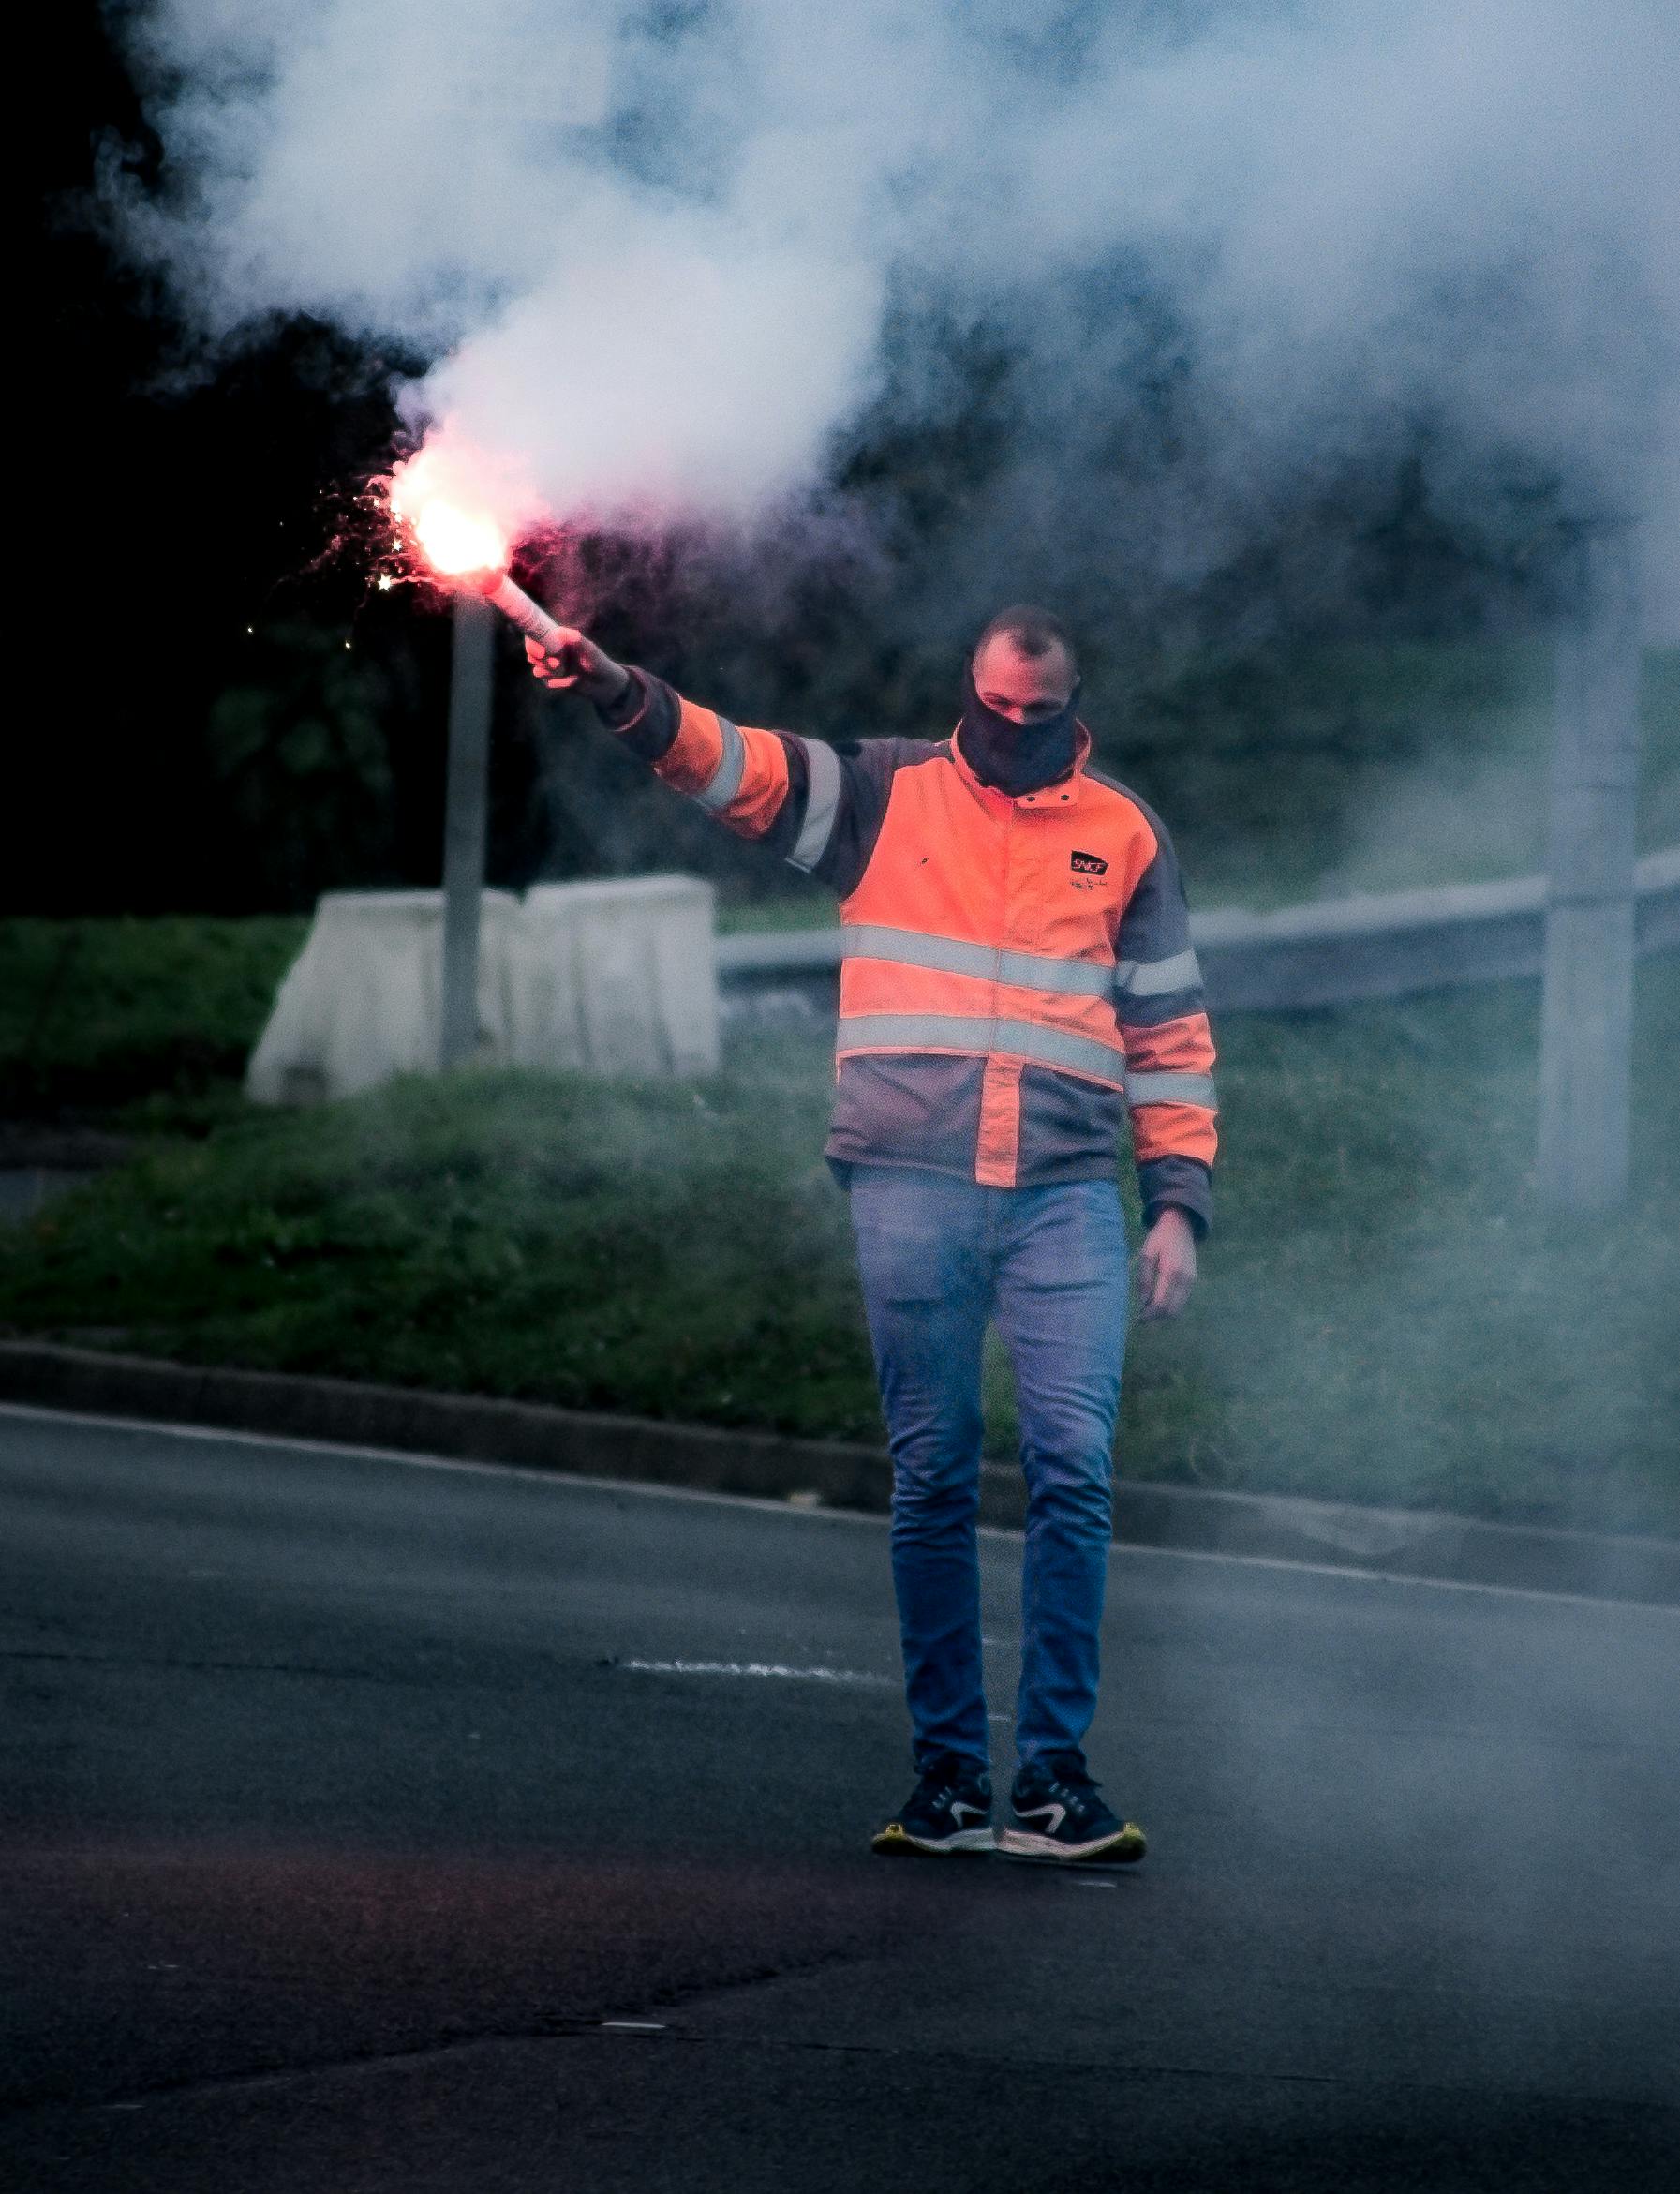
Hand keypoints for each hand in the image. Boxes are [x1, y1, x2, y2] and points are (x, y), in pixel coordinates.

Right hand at [524, 630, 630, 706]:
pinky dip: (556, 683)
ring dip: (544, 671)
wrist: (605, 685)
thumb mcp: (591, 651)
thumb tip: (565, 633)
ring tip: (561, 672)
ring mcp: (552, 666)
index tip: (540, 651)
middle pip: (532, 652)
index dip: (533, 642)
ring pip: (536, 667)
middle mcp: (552, 651)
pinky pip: (546, 682)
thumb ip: (578, 642)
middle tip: (555, 664)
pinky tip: (570, 682)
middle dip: (537, 658)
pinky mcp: (554, 680)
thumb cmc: (599, 662)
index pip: (538, 635)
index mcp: (559, 639)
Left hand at [1135, 1206, 1196, 1320]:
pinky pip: (1182, 1301)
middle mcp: (1185, 1279)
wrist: (1180, 1227)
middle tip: (1142, 1317)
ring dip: (1164, 1314)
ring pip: (1179, 1308)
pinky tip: (1158, 1302)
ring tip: (1149, 1310)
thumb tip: (1142, 1302)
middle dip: (1156, 1317)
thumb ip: (1144, 1278)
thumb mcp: (1146, 1254)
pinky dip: (1171, 1306)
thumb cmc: (1159, 1239)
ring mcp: (1192, 1281)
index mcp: (1171, 1271)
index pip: (1162, 1303)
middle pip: (1172, 1310)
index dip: (1150, 1314)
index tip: (1138, 1318)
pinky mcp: (1193, 1281)